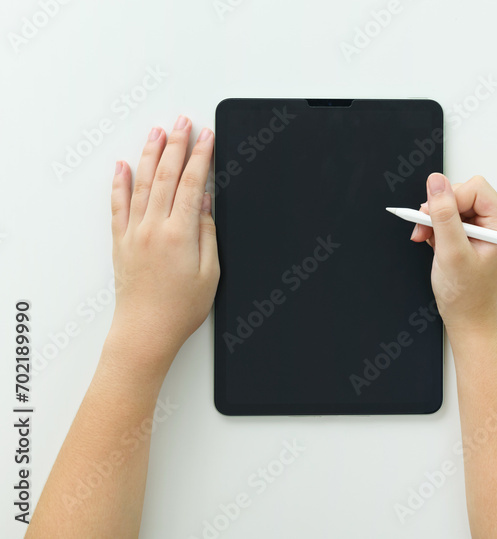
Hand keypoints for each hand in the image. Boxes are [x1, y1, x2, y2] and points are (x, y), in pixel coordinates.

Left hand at [108, 115, 218, 371]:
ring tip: (158, 132)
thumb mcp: (210, 271)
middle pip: (166, 175)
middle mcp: (153, 227)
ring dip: (151, 154)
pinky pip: (119, 205)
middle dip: (177, 144)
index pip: (192, 183)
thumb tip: (204, 201)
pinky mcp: (122, 241)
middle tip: (184, 122)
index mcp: (180, 234)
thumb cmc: (180, 308)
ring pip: (142, 183)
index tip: (208, 137)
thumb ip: (207, 232)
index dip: (202, 156)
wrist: (145, 330)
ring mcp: (134, 232)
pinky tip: (123, 165)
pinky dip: (120, 183)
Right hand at [410, 173, 496, 332]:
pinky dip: (438, 228)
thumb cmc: (467, 295)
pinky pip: (452, 218)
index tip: (433, 215)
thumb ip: (444, 215)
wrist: (467, 318)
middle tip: (425, 229)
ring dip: (436, 220)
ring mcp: (486, 230)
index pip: (476, 188)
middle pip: (464, 194)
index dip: (451, 198)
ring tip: (429, 239)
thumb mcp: (451, 252)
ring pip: (455, 205)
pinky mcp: (473, 235)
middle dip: (440, 210)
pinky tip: (435, 243)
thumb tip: (436, 182)